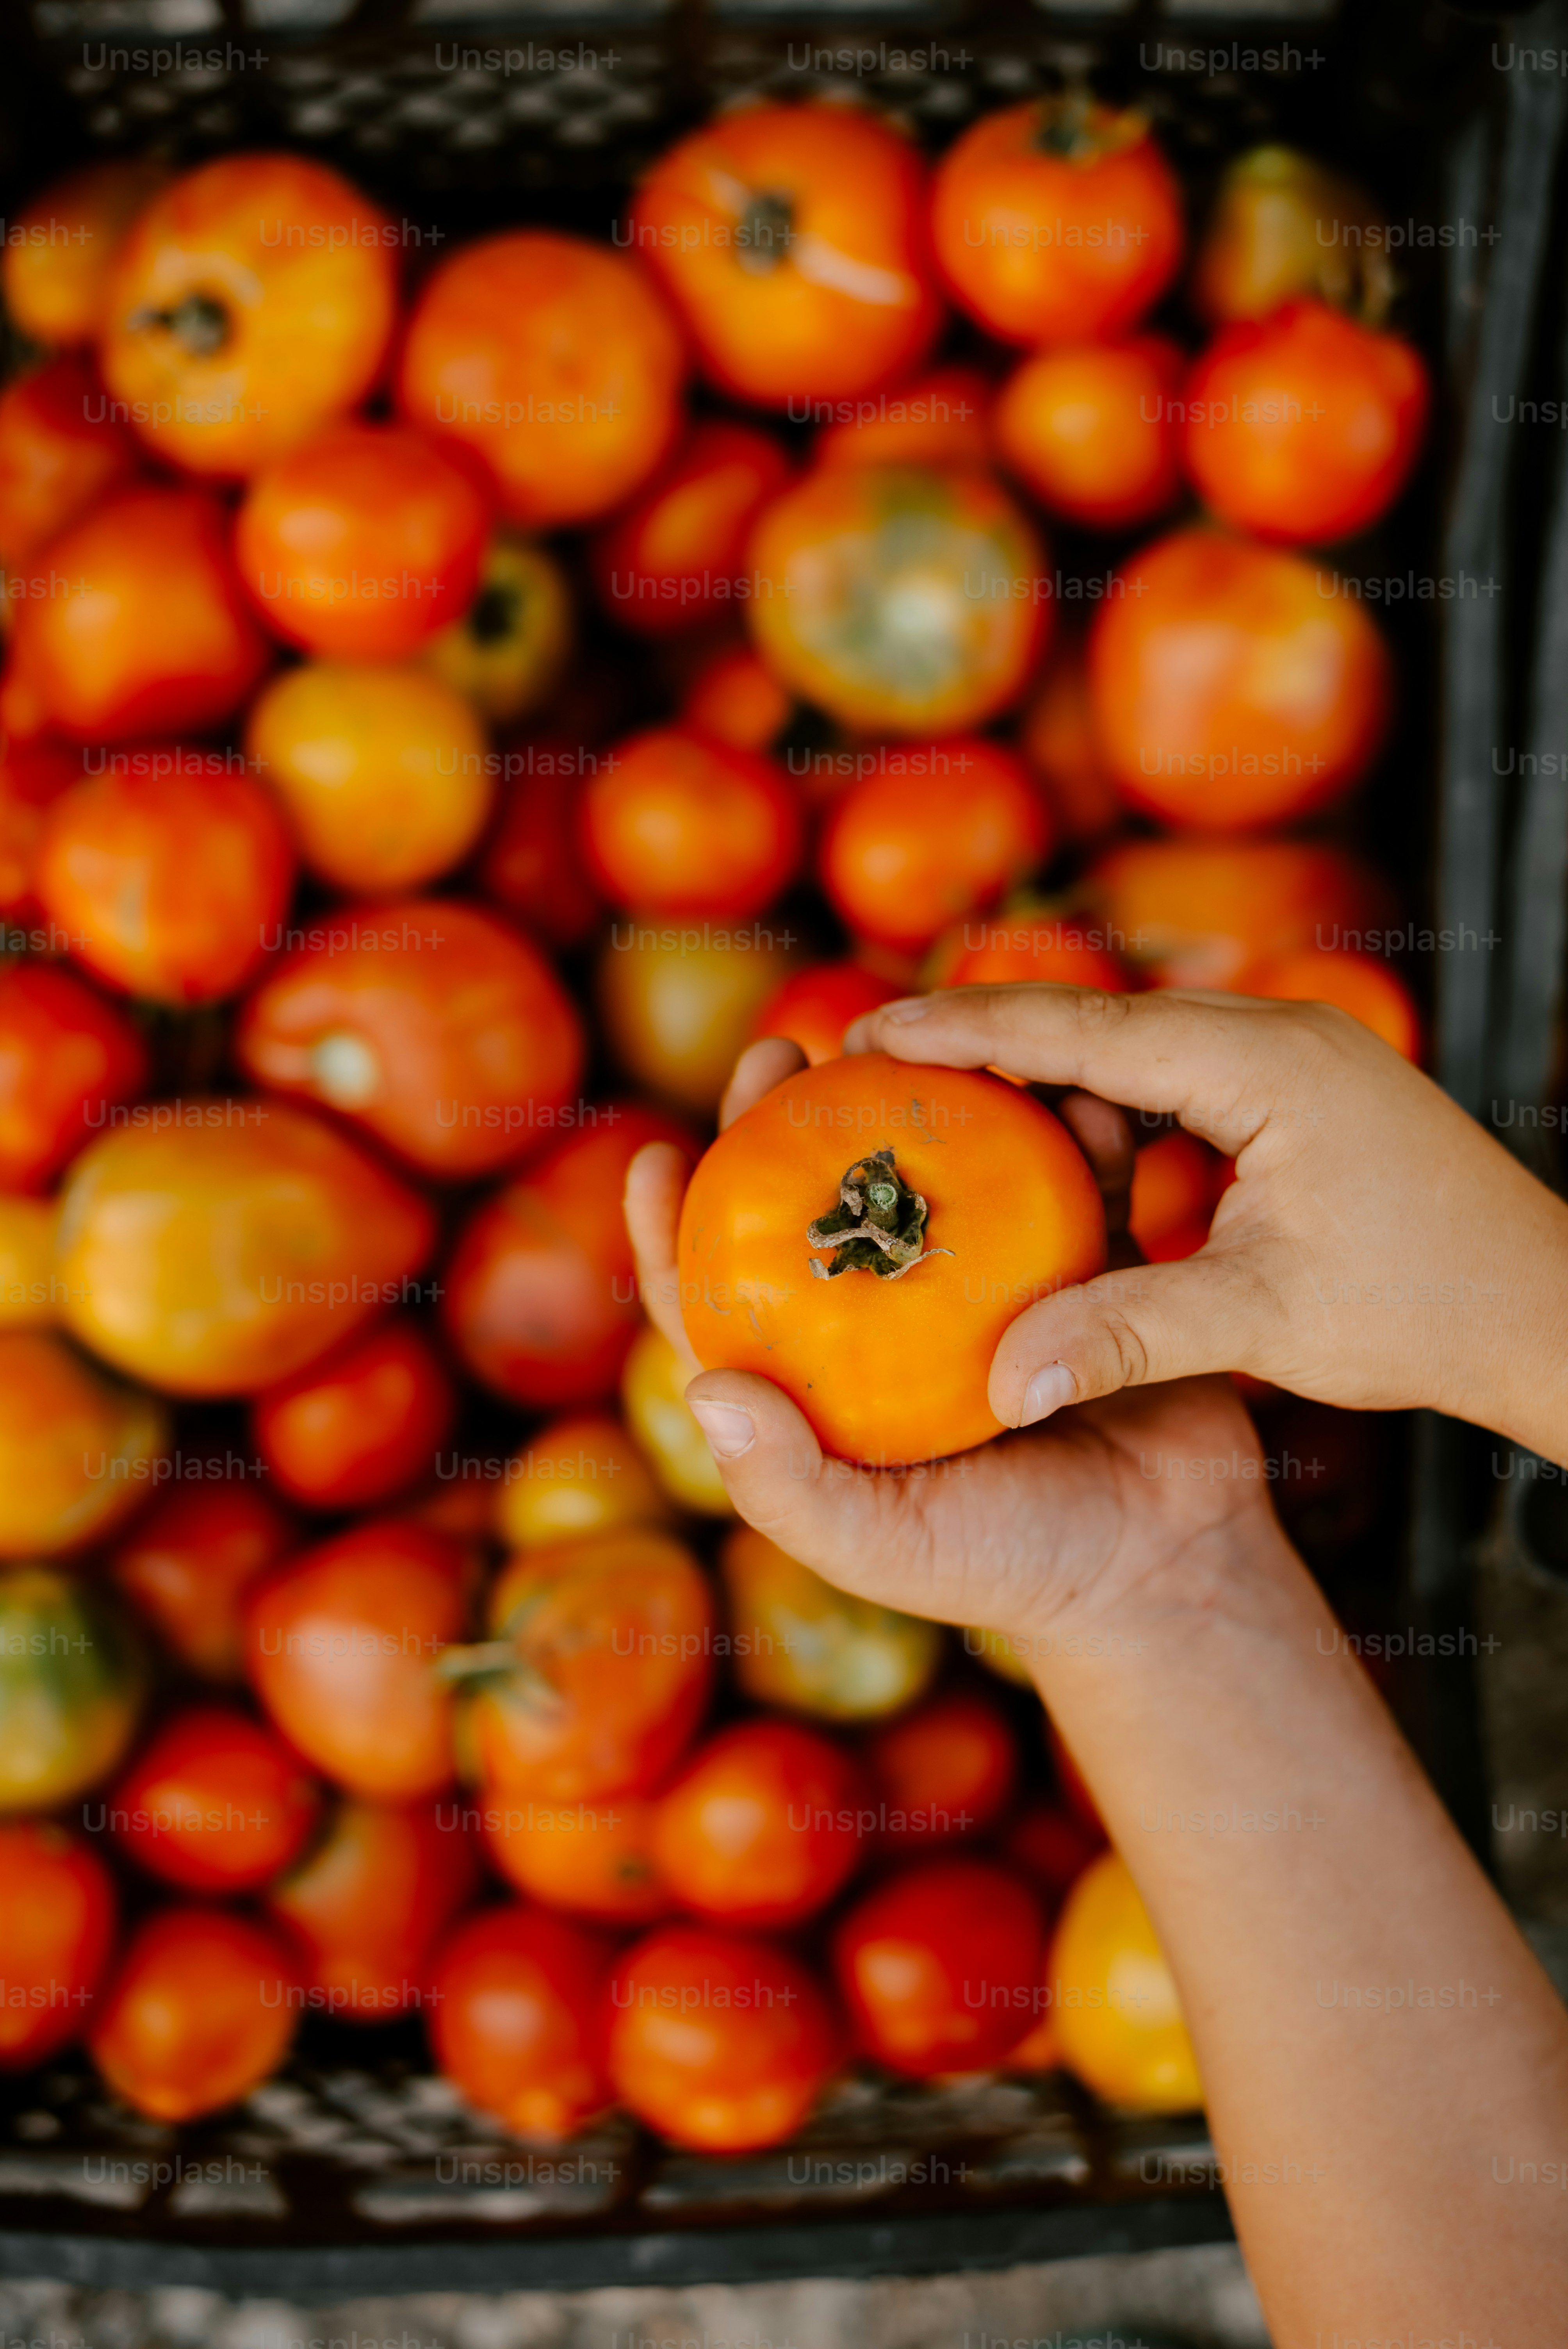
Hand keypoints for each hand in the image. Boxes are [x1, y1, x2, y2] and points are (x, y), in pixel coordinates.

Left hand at [625, 1034, 1294, 1648]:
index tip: (651, 1157)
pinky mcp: (1083, 1269)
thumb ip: (788, 1486)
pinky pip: (1066, 1178)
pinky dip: (1062, 1125)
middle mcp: (896, 1329)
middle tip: (782, 1052)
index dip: (676, 1233)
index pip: (723, 1304)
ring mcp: (989, 1291)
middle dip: (785, 1121)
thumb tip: (702, 1390)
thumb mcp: (880, 1545)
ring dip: (924, 1097)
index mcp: (830, 1388)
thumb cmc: (1009, 1569)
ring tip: (909, 1033)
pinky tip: (1052, 1072)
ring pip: (937, 1171)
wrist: (1164, 1571)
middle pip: (820, 1206)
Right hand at [838, 985, 1567, 1463]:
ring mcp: (1294, 1056)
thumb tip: (1001, 1386)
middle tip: (874, 1061)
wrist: (1541, 1307)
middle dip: (987, 1037)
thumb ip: (1125, 1335)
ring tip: (942, 1102)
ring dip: (1045, 1071)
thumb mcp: (1265, 1321)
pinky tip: (1054, 1145)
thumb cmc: (1425, 1307)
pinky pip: (1179, 1077)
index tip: (868, 1034)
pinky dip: (1108, 1103)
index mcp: (1266, 1065)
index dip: (968, 1032)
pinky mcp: (1300, 1091)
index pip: (1084, 1030)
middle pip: (1100, 1019)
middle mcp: (1279, 1035)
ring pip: (1137, 1044)